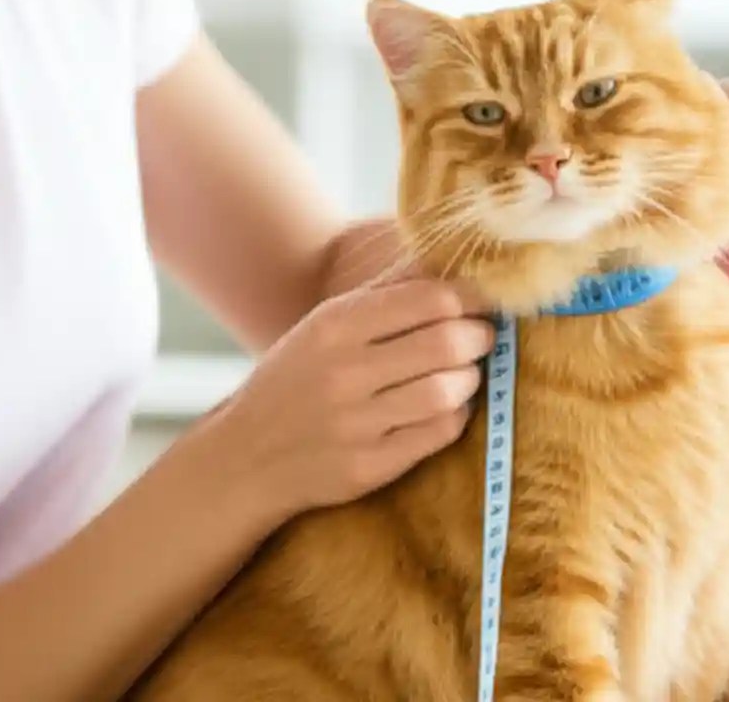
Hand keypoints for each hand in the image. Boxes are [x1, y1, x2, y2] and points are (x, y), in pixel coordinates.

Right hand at [215, 279, 494, 516]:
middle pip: (447, 343)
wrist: (245, 457)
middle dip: (479, 337)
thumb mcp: (324, 327)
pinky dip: (455, 415)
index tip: (482, 303)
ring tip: (464, 373)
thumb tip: (448, 262)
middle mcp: (344, 372)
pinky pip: (439, 433)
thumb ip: (385, 294)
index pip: (430, 299)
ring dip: (469, 379)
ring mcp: (356, 423)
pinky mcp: (369, 466)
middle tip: (482, 337)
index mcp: (334, 325)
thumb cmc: (296, 381)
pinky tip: (446, 408)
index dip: (471, 298)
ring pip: (448, 391)